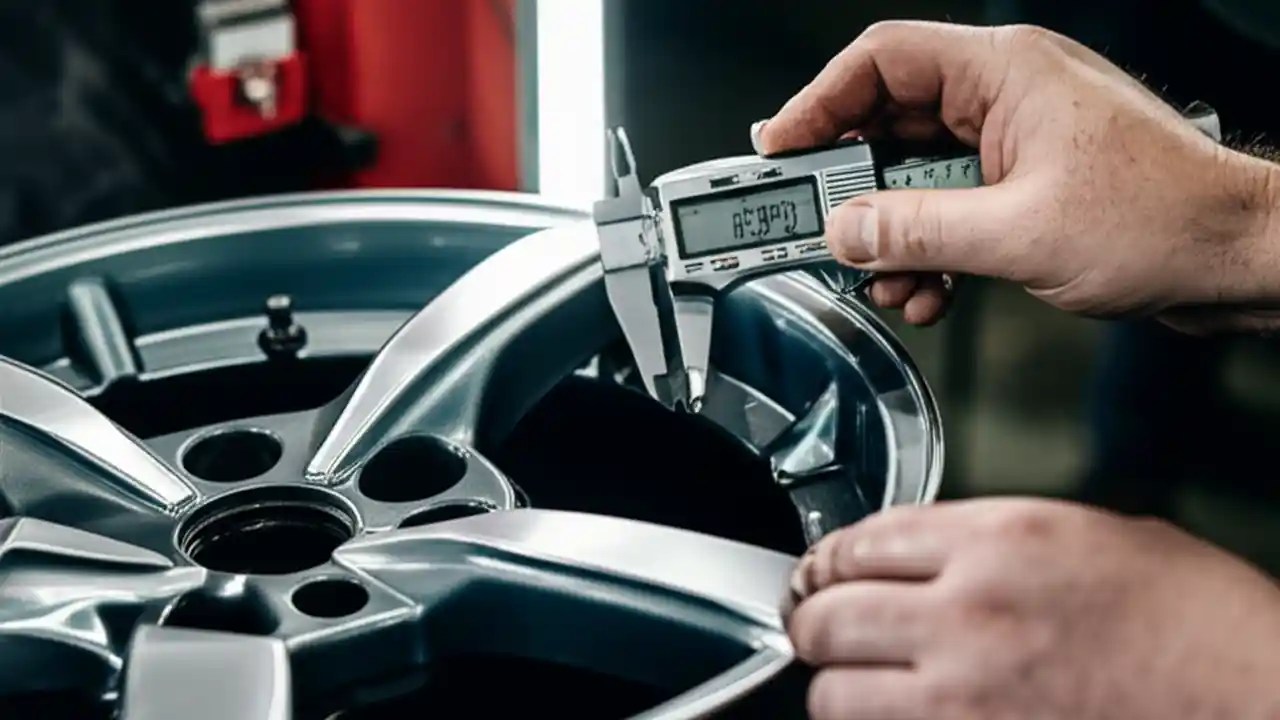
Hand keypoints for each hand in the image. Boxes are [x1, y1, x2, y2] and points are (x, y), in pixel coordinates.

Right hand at [755, 22, 1279, 331]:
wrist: (1236, 258)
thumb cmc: (1166, 218)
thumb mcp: (1018, 233)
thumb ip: (916, 231)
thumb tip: (844, 230)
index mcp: (1004, 73)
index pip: (880, 60)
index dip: (818, 101)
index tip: (779, 147)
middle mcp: (1004, 96)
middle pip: (888, 123)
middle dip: (853, 187)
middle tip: (823, 228)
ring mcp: (1014, 141)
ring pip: (914, 176)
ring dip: (892, 233)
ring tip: (887, 276)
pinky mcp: (1023, 184)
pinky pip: (948, 208)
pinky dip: (929, 250)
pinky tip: (930, 289)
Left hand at [784, 498, 1279, 718]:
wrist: (1266, 705)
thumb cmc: (1206, 627)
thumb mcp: (1100, 538)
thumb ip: (999, 541)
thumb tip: (932, 555)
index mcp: (999, 542)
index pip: (857, 541)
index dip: (827, 560)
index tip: (821, 572)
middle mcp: (967, 616)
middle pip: (824, 616)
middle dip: (812, 623)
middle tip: (817, 629)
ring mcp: (964, 699)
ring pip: (832, 696)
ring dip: (834, 688)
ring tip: (851, 684)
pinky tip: (896, 719)